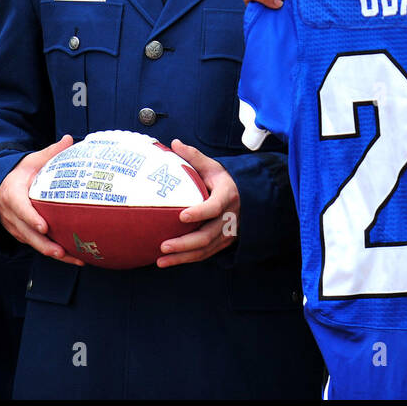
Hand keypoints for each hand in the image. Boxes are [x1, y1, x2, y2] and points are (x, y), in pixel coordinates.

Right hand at [0, 136, 85, 264]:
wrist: (0, 184)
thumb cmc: (19, 172)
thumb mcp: (32, 160)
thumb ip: (50, 152)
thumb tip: (69, 140)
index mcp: (11, 192)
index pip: (20, 207)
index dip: (31, 218)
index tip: (44, 226)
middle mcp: (10, 212)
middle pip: (26, 232)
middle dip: (44, 244)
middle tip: (61, 251)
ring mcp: (14, 225)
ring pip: (32, 242)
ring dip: (51, 252)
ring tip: (73, 258)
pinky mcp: (20, 233)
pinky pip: (35, 244)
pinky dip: (51, 251)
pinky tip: (71, 256)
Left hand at [157, 140, 240, 266]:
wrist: (246, 196)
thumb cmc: (222, 180)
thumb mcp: (213, 166)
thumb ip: (194, 157)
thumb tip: (174, 143)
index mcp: (227, 195)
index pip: (214, 206)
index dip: (200, 212)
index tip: (182, 216)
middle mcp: (230, 217)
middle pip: (208, 235)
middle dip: (185, 243)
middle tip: (163, 245)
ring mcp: (228, 232)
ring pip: (206, 249)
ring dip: (183, 256)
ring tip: (160, 259)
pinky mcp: (223, 243)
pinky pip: (205, 254)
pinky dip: (186, 260)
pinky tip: (166, 262)